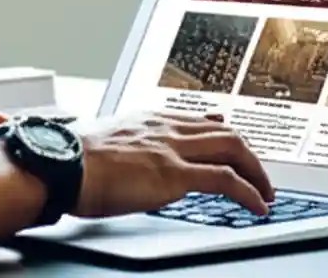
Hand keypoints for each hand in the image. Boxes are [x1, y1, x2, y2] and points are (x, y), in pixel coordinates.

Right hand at [70, 112, 275, 217]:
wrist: (62, 166)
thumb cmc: (71, 161)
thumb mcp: (104, 141)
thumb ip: (126, 144)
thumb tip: (129, 156)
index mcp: (149, 120)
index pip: (197, 119)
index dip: (221, 131)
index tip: (231, 138)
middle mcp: (166, 128)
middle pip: (224, 133)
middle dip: (248, 154)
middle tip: (258, 174)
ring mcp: (173, 149)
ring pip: (233, 150)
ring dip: (256, 173)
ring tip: (265, 192)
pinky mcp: (174, 174)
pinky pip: (226, 180)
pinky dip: (249, 193)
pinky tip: (257, 206)